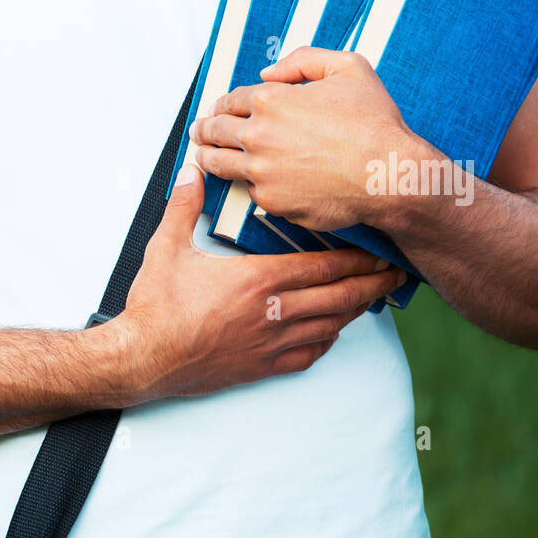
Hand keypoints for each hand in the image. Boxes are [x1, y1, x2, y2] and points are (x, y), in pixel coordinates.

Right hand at [114, 164, 404, 404]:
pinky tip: (333, 331)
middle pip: (338, 297)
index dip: (357, 258)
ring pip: (330, 326)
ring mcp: (270, 344)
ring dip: (356, 310)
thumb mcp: (165, 246)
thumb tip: (191, 169)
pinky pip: (309, 355)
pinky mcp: (261, 367)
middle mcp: (272, 312)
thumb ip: (184, 205)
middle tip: (396, 272)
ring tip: (375, 297)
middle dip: (371, 283)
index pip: (322, 266)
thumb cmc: (155, 305)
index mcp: (257, 280)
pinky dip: (328, 340)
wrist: (141, 359)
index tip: (379, 249)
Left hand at [187, 45, 407, 231]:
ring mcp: (262, 171)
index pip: (230, 100)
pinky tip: (251, 181)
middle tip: (199, 131)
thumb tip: (268, 72)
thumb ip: (303, 60)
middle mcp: (259, 135)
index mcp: (271, 100)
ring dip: (207, 157)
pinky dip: (250, 184)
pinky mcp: (271, 201)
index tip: (217, 109)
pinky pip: (250, 191)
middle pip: (215, 131)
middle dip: (204, 129)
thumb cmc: (374, 123)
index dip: (222, 104)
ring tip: (202, 156)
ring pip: (219, 164)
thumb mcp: (348, 67)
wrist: (389, 175)